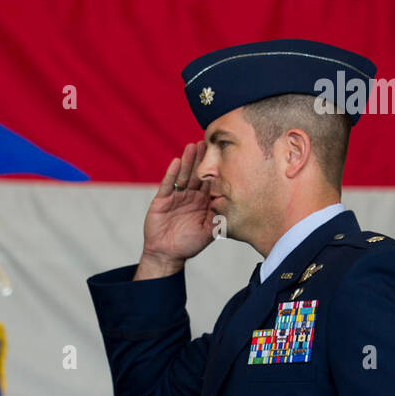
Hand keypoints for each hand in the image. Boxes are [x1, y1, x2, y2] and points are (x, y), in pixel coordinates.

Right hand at [137, 141, 214, 278]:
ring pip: (183, 176)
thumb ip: (219, 219)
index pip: (210, 182)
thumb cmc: (189, 244)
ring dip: (187, 161)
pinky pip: (167, 185)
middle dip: (201, 159)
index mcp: (202, 202)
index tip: (221, 154)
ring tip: (192, 146)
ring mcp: (176, 197)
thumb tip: (232, 206)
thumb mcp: (209, 232)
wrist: (167, 254)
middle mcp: (190, 196)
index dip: (215, 169)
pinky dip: (171, 174)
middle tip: (207, 141)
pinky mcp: (162, 200)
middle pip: (196, 174)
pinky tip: (175, 162)